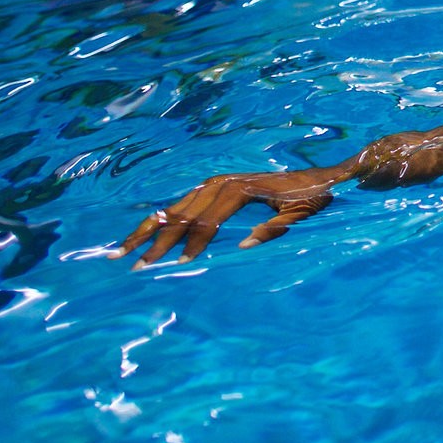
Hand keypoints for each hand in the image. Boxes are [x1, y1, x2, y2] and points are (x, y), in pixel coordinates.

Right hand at [113, 169, 339, 266]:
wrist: (320, 177)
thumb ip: (273, 230)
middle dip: (157, 240)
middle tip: (134, 265)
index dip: (192, 244)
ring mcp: (217, 182)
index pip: (208, 220)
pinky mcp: (217, 186)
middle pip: (183, 213)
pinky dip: (162, 219)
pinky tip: (146, 233)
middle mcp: (224, 182)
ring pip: (176, 207)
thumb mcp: (300, 216)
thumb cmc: (312, 199)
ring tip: (122, 250)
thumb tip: (242, 247)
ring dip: (149, 229)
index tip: (177, 264)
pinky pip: (184, 203)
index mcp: (241, 189)